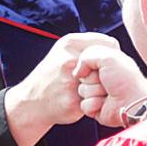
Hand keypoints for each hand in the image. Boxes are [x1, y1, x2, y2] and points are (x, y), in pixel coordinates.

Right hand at [4, 32, 125, 145]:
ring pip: (103, 84)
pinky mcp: (73, 101)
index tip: (106, 63)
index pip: (109, 43)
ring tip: (89, 89)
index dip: (112, 55)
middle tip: (98, 78)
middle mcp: (70, 60)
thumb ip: (86, 45)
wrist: (32, 101)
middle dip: (107, 73)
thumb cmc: (52, 75)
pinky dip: (93, 102)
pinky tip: (83, 100)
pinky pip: (95, 101)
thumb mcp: (63, 51)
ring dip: (101, 89)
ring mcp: (71, 81)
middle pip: (109, 65)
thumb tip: (113, 46)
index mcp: (70, 43)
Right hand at [73, 43, 146, 126]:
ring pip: (81, 91)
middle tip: (106, 82)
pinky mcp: (95, 108)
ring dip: (94, 92)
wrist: (133, 103)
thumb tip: (77, 72)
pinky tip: (105, 104)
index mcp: (106, 64)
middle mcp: (101, 78)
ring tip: (108, 94)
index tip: (100, 67)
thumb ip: (87, 55)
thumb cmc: (125, 79)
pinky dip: (94, 104)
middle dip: (92, 79)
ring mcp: (97, 93)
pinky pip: (83, 105)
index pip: (85, 61)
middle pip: (81, 76)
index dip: (89, 64)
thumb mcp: (108, 56)